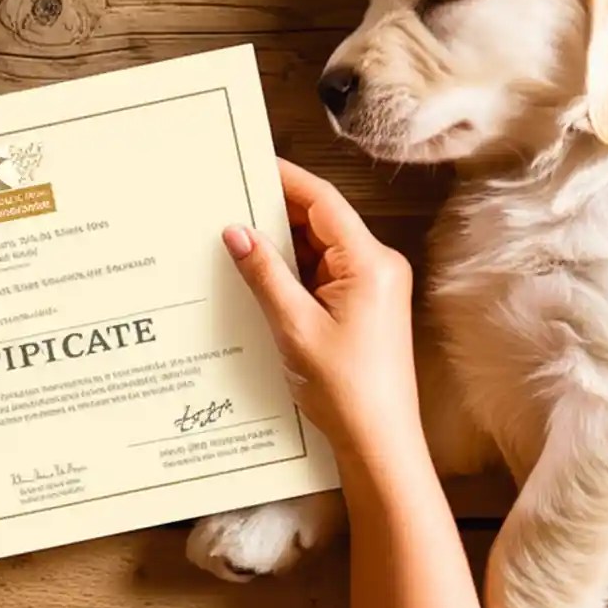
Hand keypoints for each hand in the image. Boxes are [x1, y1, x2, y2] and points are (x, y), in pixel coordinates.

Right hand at [222, 158, 417, 458]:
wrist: (379, 442)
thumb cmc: (347, 390)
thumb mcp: (294, 327)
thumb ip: (265, 274)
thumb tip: (236, 232)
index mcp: (370, 263)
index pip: (322, 201)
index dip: (285, 179)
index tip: (249, 165)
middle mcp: (377, 266)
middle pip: (321, 221)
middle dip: (276, 213)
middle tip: (228, 205)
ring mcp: (373, 287)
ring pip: (319, 248)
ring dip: (282, 246)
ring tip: (237, 243)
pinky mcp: (364, 306)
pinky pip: (323, 274)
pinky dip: (293, 272)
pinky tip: (261, 278)